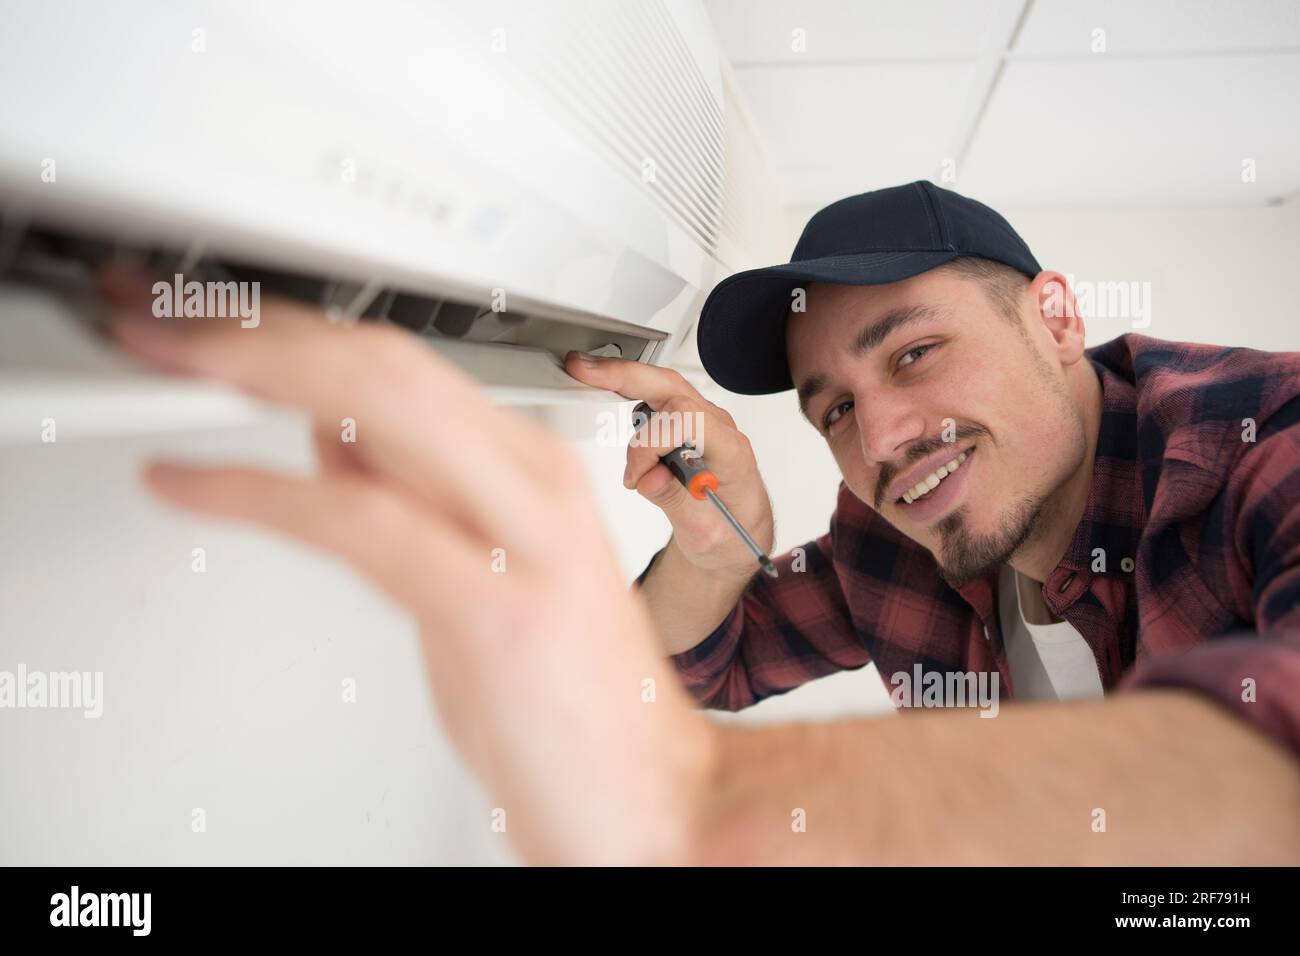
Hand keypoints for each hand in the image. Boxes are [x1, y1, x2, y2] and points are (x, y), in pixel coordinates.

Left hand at [98, 268, 716, 864]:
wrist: (652, 803)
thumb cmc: (572, 710)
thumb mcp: (476, 583)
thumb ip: (411, 505)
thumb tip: (330, 445)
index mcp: (528, 471)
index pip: (396, 365)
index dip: (287, 333)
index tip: (205, 326)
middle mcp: (531, 483)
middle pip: (383, 361)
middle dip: (256, 327)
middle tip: (156, 318)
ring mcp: (521, 538)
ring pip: (379, 403)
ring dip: (250, 368)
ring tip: (158, 358)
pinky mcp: (494, 610)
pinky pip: (360, 522)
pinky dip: (256, 491)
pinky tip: (190, 483)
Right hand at [563, 352, 773, 578]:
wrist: (741, 534)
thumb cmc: (731, 534)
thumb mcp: (707, 534)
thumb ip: (678, 504)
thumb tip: (649, 479)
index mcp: (731, 452)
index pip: (687, 421)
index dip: (650, 444)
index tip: (637, 476)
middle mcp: (719, 429)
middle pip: (672, 386)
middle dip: (626, 376)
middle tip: (584, 370)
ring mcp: (704, 423)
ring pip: (662, 387)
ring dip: (625, 384)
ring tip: (592, 386)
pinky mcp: (689, 425)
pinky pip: (657, 400)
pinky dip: (629, 398)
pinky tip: (612, 406)